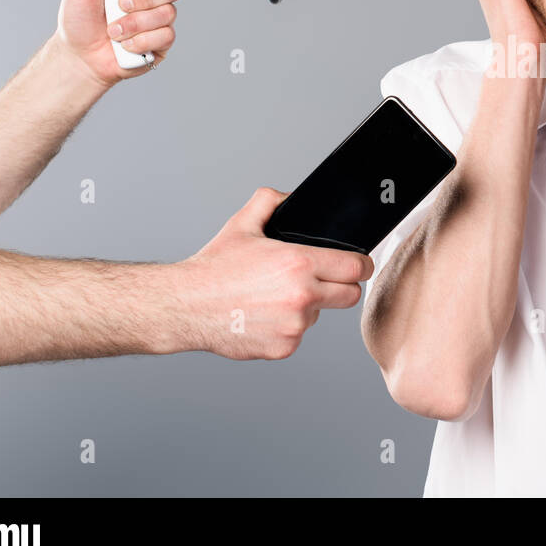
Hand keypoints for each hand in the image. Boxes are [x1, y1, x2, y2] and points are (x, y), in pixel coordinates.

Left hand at [56, 0, 184, 85]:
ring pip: (168, 12)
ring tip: (115, 30)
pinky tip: (125, 43)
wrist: (79, 55)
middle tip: (120, 5)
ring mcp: (160, 19)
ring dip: (135, 23)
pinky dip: (139, 41)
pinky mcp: (163, 42)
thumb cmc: (79, 19)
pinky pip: (166, 36)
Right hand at [175, 187, 374, 359]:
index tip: (357, 265)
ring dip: (308, 306)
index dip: (360, 264)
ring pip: (320, 315)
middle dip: (340, 286)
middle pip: (349, 295)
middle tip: (319, 280)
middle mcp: (302, 296)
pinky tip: (264, 315)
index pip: (356, 267)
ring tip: (275, 296)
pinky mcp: (283, 348)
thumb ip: (270, 202)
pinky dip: (287, 327)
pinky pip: (298, 335)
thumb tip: (290, 197)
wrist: (185, 307)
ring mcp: (294, 325)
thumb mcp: (242, 224)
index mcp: (298, 263)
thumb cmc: (212, 268)